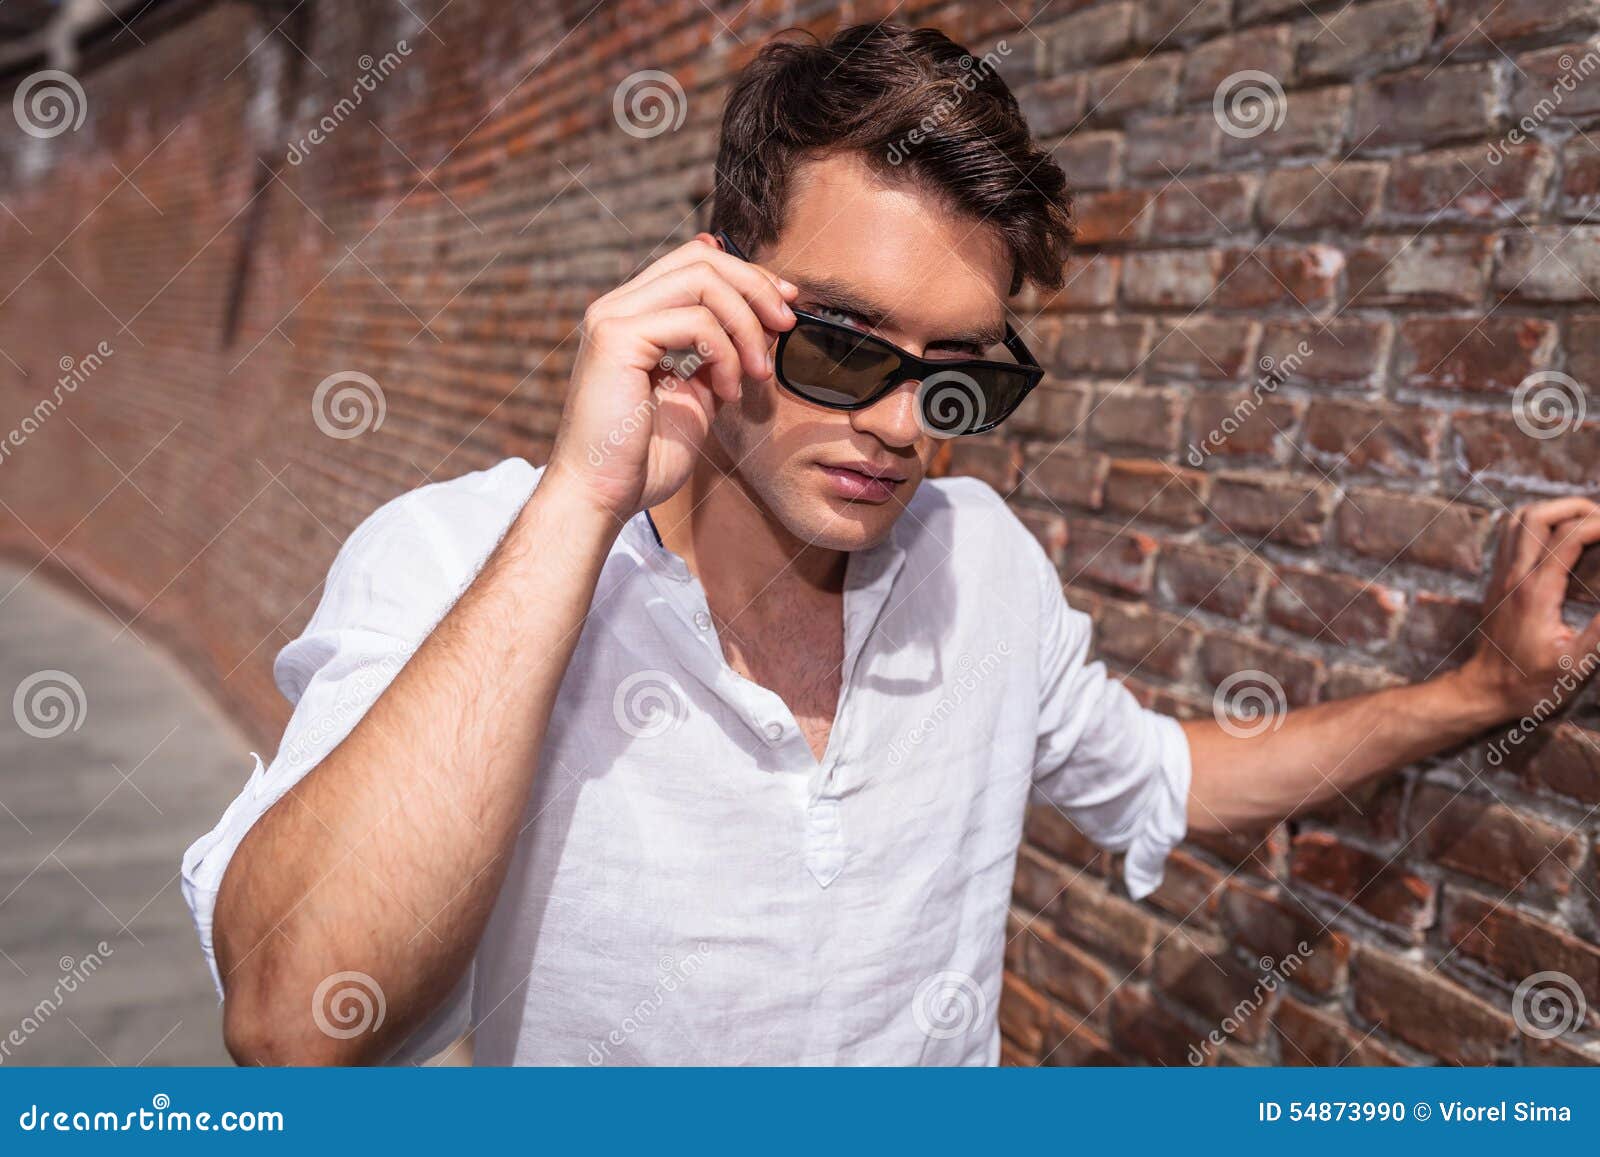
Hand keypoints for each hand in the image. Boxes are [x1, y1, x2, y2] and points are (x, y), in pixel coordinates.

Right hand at [544, 234, 796, 521]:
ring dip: (746, 326)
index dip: (748, 275)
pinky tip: (727, 394)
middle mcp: (618, 306)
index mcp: (634, 314)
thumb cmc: (646, 455)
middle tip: (785, 327)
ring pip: (703, 280)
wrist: (604, 496)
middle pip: (702, 258)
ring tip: (756, 376)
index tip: (786, 306)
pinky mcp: (616, 339)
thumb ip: (721, 349)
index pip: (696, 260)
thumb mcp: (700, 391)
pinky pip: (695, 322)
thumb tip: (765, 310)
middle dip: (756, 288)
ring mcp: (612, 318)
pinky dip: (726, 354)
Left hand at [1461, 497, 1599, 719]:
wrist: (1483, 691)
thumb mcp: (1576, 665)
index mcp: (1536, 593)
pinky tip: (1557, 536)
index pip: (1569, 536)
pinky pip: (1508, 536)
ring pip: (1517, 520)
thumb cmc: (1529, 684)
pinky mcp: (1495, 582)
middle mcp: (1514, 577)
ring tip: (1585, 520)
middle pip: (1537, 515)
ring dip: (1552, 510)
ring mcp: (1500, 577)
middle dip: (1576, 506)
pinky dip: (1534, 523)